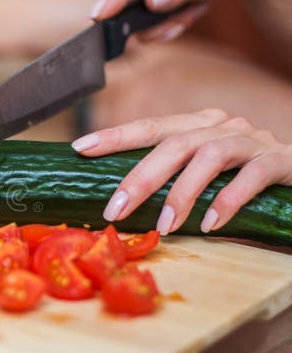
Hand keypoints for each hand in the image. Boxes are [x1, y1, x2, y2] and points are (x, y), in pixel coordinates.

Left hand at [71, 109, 291, 234]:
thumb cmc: (243, 184)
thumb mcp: (203, 177)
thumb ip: (172, 180)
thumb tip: (120, 204)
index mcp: (199, 126)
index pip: (150, 127)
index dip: (115, 136)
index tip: (80, 147)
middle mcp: (223, 126)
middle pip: (173, 144)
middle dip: (140, 178)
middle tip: (115, 210)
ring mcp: (253, 140)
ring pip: (209, 156)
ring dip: (182, 193)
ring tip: (164, 226)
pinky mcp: (281, 160)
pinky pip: (252, 176)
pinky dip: (227, 200)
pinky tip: (210, 225)